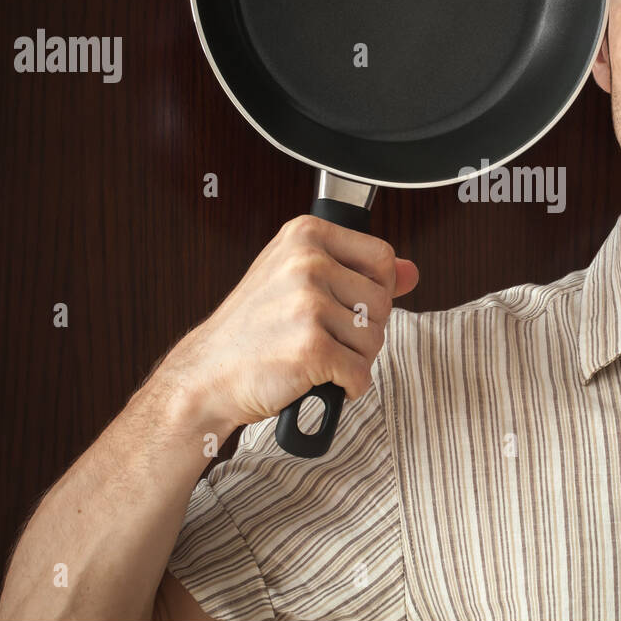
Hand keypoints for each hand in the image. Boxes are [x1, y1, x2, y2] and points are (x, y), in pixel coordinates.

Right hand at [151, 214, 418, 429]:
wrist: (208, 374)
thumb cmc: (252, 329)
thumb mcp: (300, 280)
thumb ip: (359, 271)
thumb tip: (412, 272)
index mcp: (306, 235)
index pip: (383, 257)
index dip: (375, 288)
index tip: (346, 303)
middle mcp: (308, 262)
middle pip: (383, 301)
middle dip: (363, 329)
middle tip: (323, 337)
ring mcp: (308, 303)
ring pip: (374, 339)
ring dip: (353, 359)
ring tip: (315, 356)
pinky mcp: (311, 347)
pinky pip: (360, 373)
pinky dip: (347, 386)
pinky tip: (318, 378)